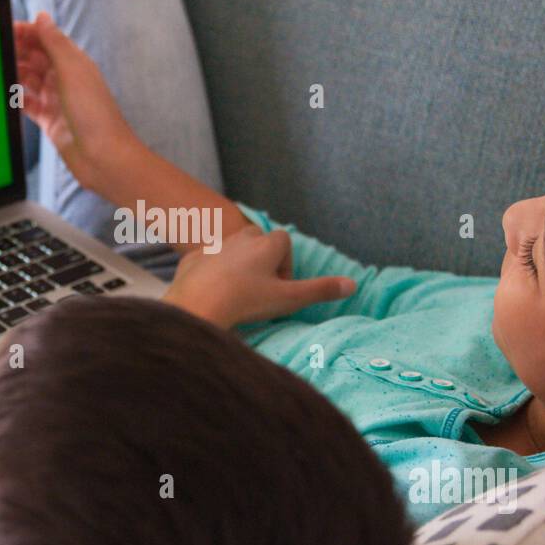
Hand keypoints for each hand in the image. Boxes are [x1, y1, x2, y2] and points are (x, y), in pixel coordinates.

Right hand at [13, 12, 135, 187]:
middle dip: (17, 52)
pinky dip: (17, 98)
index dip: (28, 33)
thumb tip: (42, 16)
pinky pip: (28, 104)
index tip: (6, 30)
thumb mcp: (72, 71)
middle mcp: (65, 80)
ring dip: (14, 74)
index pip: (47, 40)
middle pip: (36, 59)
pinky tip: (4, 94)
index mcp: (75, 63)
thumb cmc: (94, 113)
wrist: (102, 157)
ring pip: (30, 80)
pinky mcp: (49, 121)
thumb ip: (55, 43)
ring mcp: (57, 100)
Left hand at [163, 226, 355, 327]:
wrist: (199, 305)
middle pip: (258, 240)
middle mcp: (240, 238)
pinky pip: (206, 261)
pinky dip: (211, 273)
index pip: (284, 242)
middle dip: (262, 260)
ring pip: (231, 249)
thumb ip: (321, 290)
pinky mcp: (192, 259)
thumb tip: (352, 285)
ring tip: (237, 293)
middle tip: (260, 290)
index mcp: (266, 244)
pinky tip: (212, 293)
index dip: (285, 265)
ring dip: (237, 265)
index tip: (281, 288)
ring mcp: (214, 247)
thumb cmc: (247, 301)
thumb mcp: (290, 299)